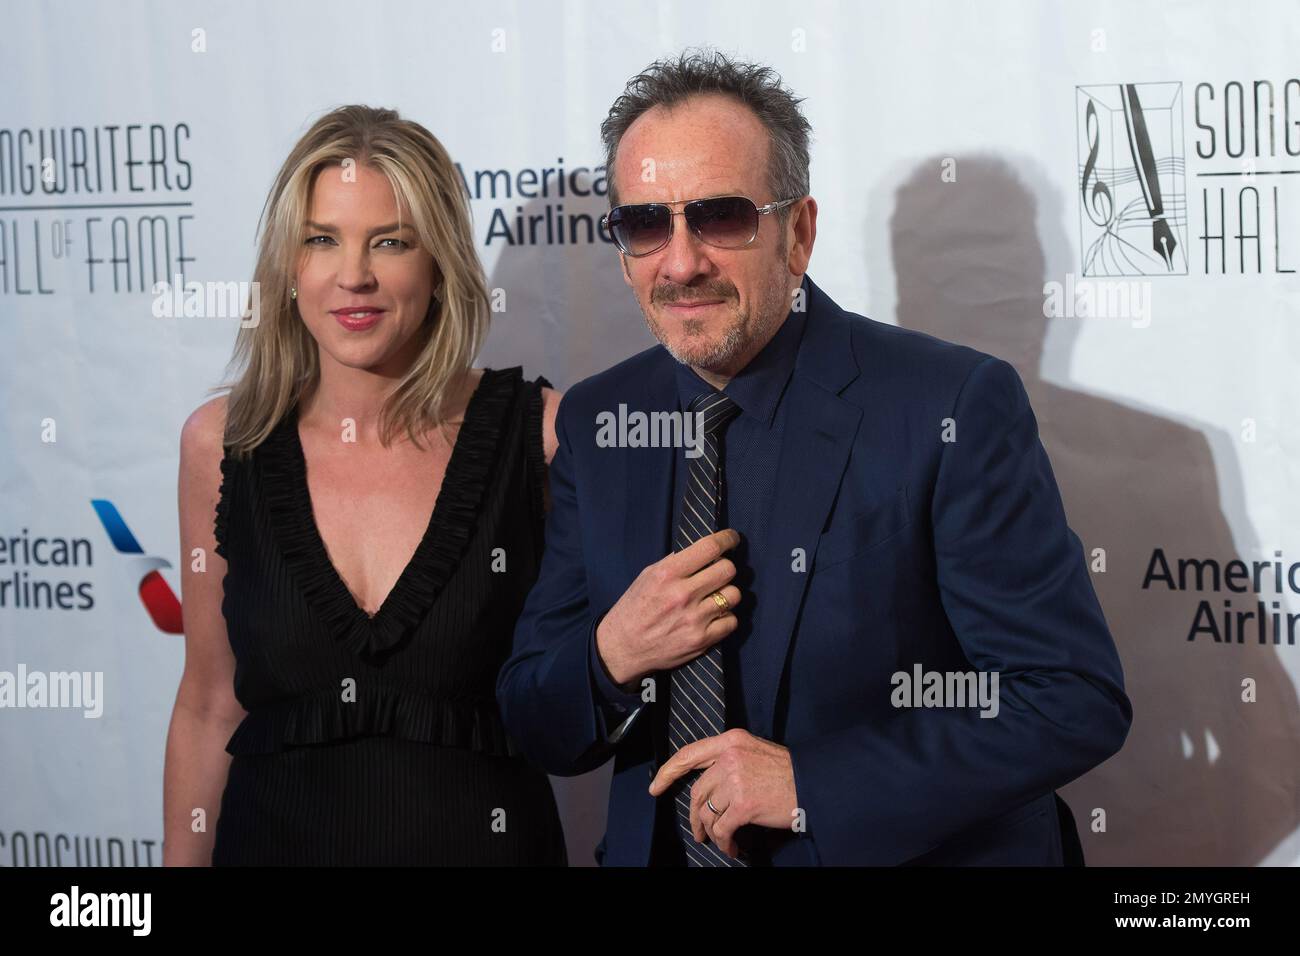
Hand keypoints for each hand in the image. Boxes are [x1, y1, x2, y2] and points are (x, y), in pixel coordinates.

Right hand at [595, 529, 741, 685]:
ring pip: (734, 595)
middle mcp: (682, 594)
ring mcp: (694, 619)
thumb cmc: (634, 608)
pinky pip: (731, 621)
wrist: (623, 647)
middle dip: (726, 568)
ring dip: (726, 594)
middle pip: (727, 570)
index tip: (732, 539)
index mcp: (667, 574)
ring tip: (713, 597)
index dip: (727, 539)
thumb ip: (675, 562)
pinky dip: (725, 618)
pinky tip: (712, 617)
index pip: (710, 548)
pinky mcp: (701, 640)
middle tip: (719, 573)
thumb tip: (704, 550)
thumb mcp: (648, 576)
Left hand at [648, 729, 797, 858]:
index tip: (656, 787)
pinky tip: (732, 847)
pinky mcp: (743, 804)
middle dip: (695, 816)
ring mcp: (735, 780)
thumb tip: (706, 784)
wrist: (813, 783)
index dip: (668, 772)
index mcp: (730, 740)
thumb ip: (728, 759)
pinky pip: (722, 828)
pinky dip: (724, 842)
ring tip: (720, 841)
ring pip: (708, 813)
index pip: (689, 754)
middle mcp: (729, 757)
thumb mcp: (754, 751)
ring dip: (712, 832)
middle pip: (697, 791)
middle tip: (698, 832)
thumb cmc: (786, 771)